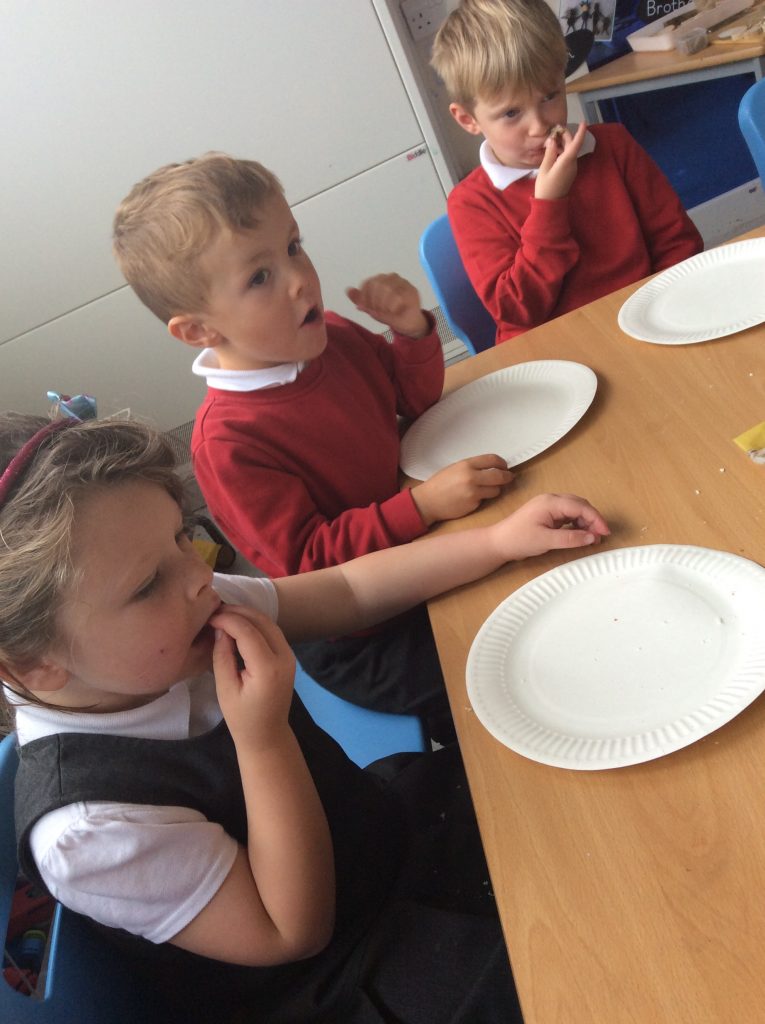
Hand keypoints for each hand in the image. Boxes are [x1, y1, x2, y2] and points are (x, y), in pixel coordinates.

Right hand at [210, 605, 295, 749]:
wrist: (268, 734)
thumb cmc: (242, 718)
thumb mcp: (225, 689)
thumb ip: (222, 656)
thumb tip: (220, 629)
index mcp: (268, 669)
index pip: (247, 632)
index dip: (227, 620)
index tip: (209, 618)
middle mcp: (284, 657)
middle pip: (261, 622)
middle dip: (237, 612)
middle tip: (214, 612)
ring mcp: (290, 655)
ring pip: (269, 623)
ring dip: (247, 615)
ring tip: (224, 615)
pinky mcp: (289, 656)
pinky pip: (272, 631)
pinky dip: (255, 624)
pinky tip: (238, 625)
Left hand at [346, 273, 428, 337]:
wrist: (409, 324)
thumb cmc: (390, 314)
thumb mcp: (371, 309)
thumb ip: (360, 300)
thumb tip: (347, 290)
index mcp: (380, 280)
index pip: (368, 283)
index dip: (363, 296)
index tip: (362, 307)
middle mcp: (391, 278)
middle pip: (376, 284)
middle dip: (373, 301)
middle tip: (375, 312)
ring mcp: (403, 283)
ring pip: (387, 289)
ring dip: (383, 304)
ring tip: (385, 312)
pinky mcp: (412, 291)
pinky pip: (398, 296)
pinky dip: (392, 307)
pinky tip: (394, 312)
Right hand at [410, 454, 513, 524]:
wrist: (427, 502)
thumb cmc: (439, 484)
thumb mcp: (454, 468)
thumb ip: (472, 467)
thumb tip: (491, 468)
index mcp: (466, 465)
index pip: (492, 460)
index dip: (502, 463)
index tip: (504, 466)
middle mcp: (472, 478)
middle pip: (499, 476)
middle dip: (507, 477)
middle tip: (508, 477)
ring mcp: (473, 493)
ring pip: (495, 490)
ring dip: (495, 489)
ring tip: (488, 488)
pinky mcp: (473, 505)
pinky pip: (484, 500)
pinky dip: (481, 498)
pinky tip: (471, 498)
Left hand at [491, 492, 609, 561]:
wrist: (498, 542)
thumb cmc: (518, 540)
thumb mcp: (546, 541)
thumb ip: (570, 538)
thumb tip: (592, 537)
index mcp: (550, 502)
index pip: (580, 506)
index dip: (596, 519)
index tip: (605, 532)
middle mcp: (550, 500)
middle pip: (579, 504)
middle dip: (592, 519)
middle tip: (600, 536)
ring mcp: (548, 505)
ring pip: (574, 508)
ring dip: (585, 521)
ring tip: (591, 537)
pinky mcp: (546, 513)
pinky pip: (567, 514)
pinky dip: (576, 522)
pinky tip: (579, 533)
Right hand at [535, 122, 587, 200]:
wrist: (550, 204)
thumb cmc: (545, 187)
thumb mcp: (544, 168)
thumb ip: (550, 152)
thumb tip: (553, 139)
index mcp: (566, 161)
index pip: (576, 143)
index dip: (581, 132)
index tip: (584, 122)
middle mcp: (572, 163)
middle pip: (572, 146)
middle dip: (566, 136)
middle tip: (555, 131)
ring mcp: (572, 168)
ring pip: (571, 151)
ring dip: (564, 144)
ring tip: (552, 140)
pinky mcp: (570, 172)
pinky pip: (568, 158)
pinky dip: (563, 151)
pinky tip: (554, 151)